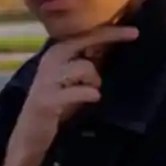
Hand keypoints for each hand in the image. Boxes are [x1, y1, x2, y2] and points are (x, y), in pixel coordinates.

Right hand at [14, 25, 139, 152]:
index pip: (83, 36)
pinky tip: (93, 99)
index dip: (109, 31)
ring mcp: (46, 80)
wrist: (30, 134)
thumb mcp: (72, 80)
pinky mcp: (48, 99)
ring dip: (94, 81)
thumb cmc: (57, 105)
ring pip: (85, 67)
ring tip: (91, 93)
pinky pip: (80, 91)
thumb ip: (87, 64)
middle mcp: (49, 61)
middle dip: (109, 37)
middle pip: (83, 42)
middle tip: (134, 36)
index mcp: (55, 54)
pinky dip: (90, 94)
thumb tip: (114, 49)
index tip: (135, 32)